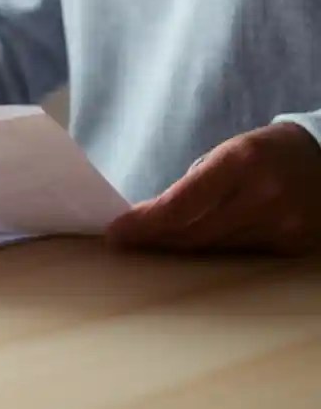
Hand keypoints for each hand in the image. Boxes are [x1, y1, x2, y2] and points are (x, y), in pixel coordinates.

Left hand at [107, 123, 320, 254]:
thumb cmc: (264, 152)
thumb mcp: (225, 154)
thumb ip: (191, 187)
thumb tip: (148, 219)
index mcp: (240, 163)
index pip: (179, 206)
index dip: (144, 225)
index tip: (117, 233)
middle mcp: (263, 196)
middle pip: (193, 234)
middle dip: (154, 240)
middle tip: (126, 241)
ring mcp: (282, 225)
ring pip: (213, 250)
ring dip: (178, 249)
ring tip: (151, 245)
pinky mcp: (292, 246)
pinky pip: (238, 255)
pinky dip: (212, 252)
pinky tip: (192, 249)